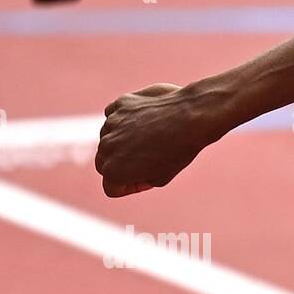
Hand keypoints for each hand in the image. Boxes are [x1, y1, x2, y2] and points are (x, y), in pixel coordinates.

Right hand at [96, 84, 210, 196]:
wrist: (190, 117)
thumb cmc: (179, 151)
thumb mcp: (161, 177)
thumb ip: (138, 178)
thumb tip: (129, 172)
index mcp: (114, 171)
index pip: (111, 187)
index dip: (130, 186)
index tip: (147, 178)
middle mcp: (106, 148)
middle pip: (103, 164)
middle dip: (120, 165)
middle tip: (147, 160)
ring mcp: (110, 124)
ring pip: (107, 139)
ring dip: (122, 142)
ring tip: (150, 139)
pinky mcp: (118, 105)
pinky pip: (113, 117)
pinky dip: (124, 121)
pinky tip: (145, 121)